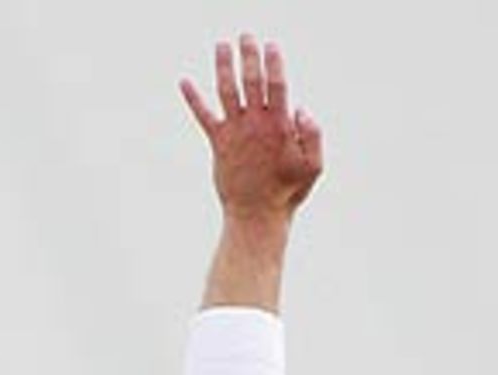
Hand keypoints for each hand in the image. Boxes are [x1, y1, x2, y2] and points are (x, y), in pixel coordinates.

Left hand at [180, 36, 322, 221]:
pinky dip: (193, 97)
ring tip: (221, 44)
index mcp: (280, 126)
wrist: (256, 216)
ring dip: (223, 65)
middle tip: (245, 35)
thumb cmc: (287, 192)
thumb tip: (301, 107)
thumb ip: (314, 134)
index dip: (273, 62)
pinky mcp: (218, 144)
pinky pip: (203, 115)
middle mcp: (255, 124)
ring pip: (227, 90)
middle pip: (251, 80)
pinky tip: (183, 80)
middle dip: (248, 55)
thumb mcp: (314, 166)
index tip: (270, 44)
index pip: (277, 84)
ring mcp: (235, 132)